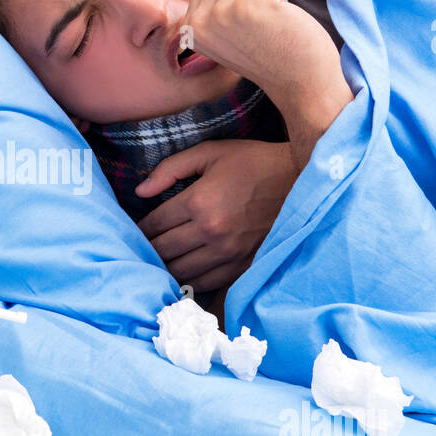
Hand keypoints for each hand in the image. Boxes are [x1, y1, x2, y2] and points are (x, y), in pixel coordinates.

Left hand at [135, 140, 297, 293]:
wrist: (300, 180)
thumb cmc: (252, 163)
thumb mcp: (210, 153)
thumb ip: (170, 168)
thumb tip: (141, 191)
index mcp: (200, 201)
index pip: (154, 224)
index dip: (139, 229)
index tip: (135, 229)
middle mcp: (211, 231)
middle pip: (163, 251)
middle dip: (147, 249)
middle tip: (140, 247)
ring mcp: (228, 252)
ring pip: (180, 271)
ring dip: (165, 267)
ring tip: (159, 260)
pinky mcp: (243, 265)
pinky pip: (205, 282)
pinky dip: (190, 279)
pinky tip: (183, 270)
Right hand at [180, 0, 352, 168]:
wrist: (300, 83)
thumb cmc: (271, 53)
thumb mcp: (227, 31)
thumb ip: (217, 3)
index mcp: (191, 28)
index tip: (247, 22)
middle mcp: (199, 22)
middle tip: (262, 21)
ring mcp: (222, 13)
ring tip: (272, 18)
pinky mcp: (250, 4)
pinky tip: (282, 12)